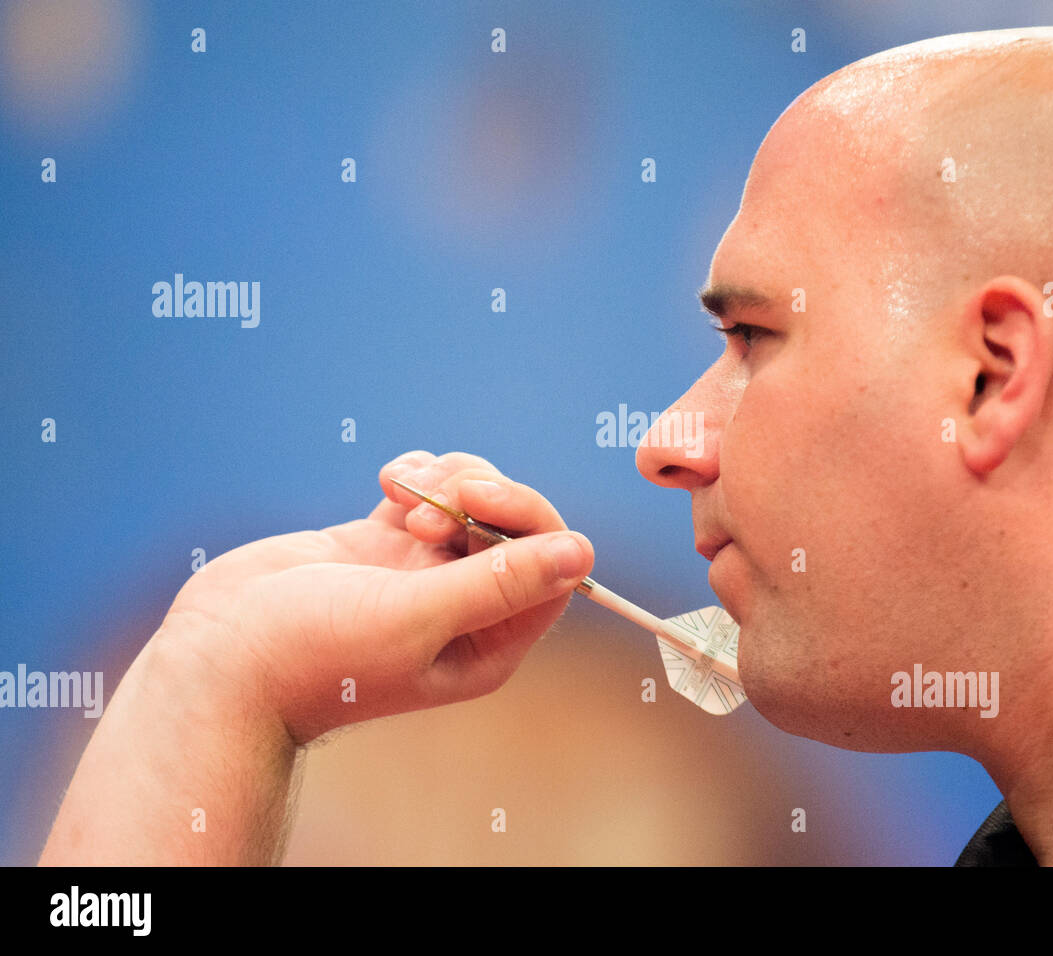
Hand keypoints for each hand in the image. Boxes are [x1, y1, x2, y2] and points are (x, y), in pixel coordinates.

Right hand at [39, 450, 593, 863]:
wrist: (217, 659)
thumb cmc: (313, 656)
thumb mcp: (415, 619)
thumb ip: (498, 582)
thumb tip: (582, 551)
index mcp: (489, 644)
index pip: (551, 566)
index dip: (526, 518)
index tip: (472, 498)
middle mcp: (466, 610)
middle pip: (515, 524)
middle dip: (478, 493)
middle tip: (424, 503)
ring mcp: (424, 573)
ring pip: (473, 498)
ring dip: (446, 480)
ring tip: (397, 496)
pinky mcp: (383, 543)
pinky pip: (429, 490)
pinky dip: (416, 475)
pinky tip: (386, 483)